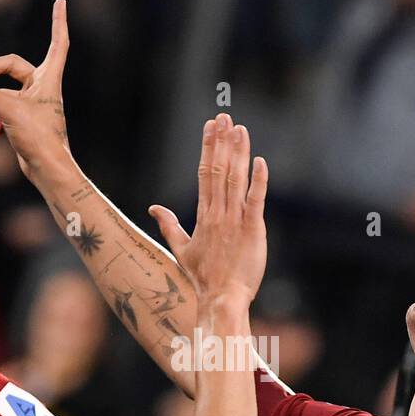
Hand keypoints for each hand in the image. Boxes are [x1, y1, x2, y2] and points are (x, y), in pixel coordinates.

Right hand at [0, 0, 70, 179]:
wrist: (46, 169)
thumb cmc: (38, 139)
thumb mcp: (8, 111)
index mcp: (48, 79)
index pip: (58, 43)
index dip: (58, 22)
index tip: (61, 2)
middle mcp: (43, 88)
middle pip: (12, 66)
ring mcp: (33, 103)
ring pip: (3, 90)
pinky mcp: (24, 118)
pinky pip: (2, 108)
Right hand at [148, 113, 267, 305]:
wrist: (220, 299)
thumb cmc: (203, 278)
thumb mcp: (181, 249)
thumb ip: (169, 226)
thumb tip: (154, 208)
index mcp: (203, 215)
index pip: (205, 174)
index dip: (208, 148)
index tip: (211, 127)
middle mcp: (218, 213)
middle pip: (219, 170)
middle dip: (222, 142)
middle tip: (224, 117)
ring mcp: (235, 221)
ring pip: (236, 180)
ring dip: (238, 153)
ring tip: (240, 129)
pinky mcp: (252, 230)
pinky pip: (255, 201)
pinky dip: (258, 181)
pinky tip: (260, 161)